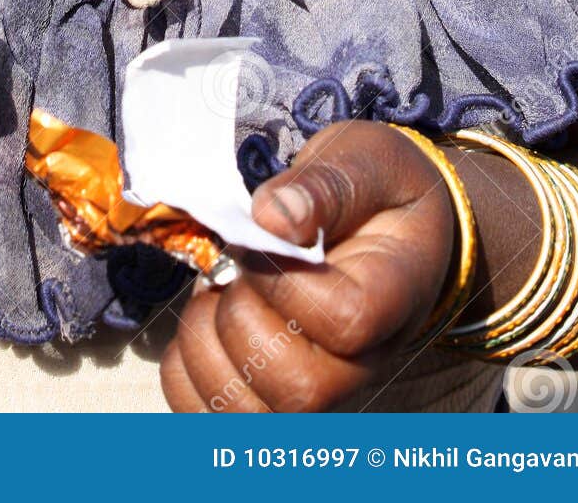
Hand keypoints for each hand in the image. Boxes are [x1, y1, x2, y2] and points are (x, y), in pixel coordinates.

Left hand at [160, 120, 455, 411]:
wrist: (384, 222)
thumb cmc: (376, 189)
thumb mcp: (365, 160)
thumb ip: (327, 186)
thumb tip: (271, 219)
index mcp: (392, 297)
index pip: (346, 323)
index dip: (286, 282)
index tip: (266, 235)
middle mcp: (360, 361)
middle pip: (298, 388)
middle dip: (239, 317)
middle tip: (235, 264)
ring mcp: (318, 386)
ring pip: (249, 415)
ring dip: (204, 345)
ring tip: (215, 290)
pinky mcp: (274, 392)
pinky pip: (214, 416)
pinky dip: (185, 371)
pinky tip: (201, 317)